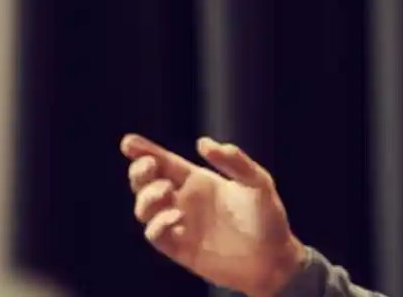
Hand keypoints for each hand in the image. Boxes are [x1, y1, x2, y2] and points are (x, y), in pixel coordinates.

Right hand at [121, 134, 306, 296]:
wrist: (273, 260)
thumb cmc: (268, 218)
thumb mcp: (258, 182)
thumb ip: (234, 161)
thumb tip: (202, 143)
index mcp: (199, 180)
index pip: (164, 162)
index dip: (144, 151)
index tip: (128, 143)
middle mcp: (185, 200)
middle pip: (146, 182)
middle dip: (139, 171)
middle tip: (150, 166)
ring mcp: (181, 224)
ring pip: (144, 207)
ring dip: (147, 196)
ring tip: (166, 190)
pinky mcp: (180, 248)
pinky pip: (154, 234)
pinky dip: (157, 223)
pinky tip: (174, 216)